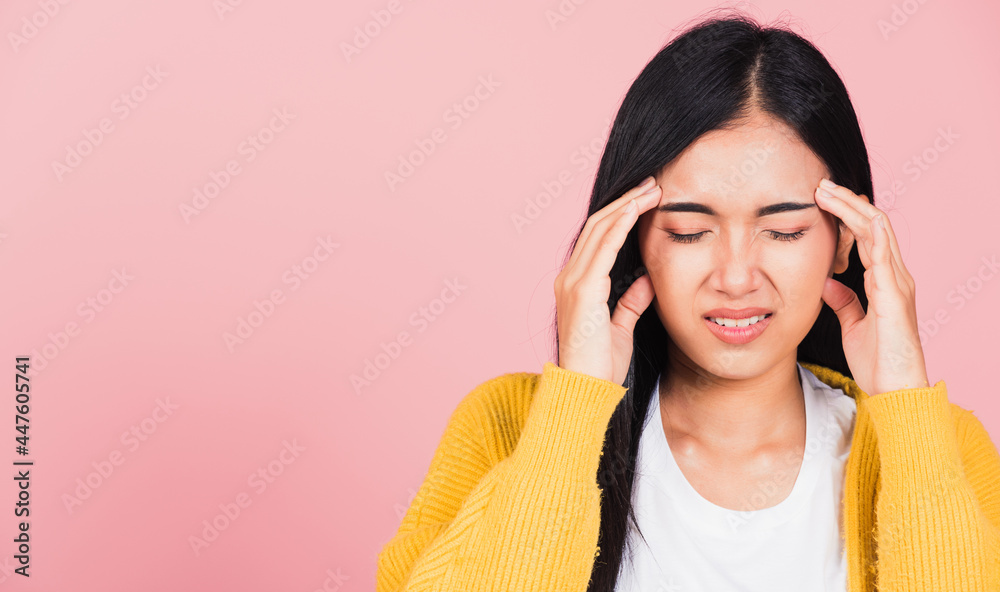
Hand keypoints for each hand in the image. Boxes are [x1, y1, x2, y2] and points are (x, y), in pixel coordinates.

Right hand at [555, 177, 660, 384]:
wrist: (584, 391)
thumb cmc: (600, 367)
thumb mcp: (620, 328)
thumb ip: (631, 303)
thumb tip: (647, 280)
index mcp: (577, 285)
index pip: (598, 239)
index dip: (621, 215)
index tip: (645, 199)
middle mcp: (569, 278)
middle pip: (597, 227)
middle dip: (625, 202)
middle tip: (652, 184)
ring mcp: (573, 283)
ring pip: (599, 231)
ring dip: (626, 206)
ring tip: (651, 189)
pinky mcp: (583, 292)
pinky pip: (602, 250)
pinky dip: (620, 226)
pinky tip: (636, 209)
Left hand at [814, 178, 929, 395]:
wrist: (896, 390)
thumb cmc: (878, 362)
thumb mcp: (853, 325)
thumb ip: (844, 301)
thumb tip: (827, 282)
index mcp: (884, 282)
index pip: (867, 237)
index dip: (847, 217)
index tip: (822, 201)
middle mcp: (895, 277)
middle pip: (874, 226)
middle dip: (848, 203)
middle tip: (821, 185)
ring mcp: (897, 284)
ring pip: (879, 232)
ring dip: (853, 209)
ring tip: (828, 192)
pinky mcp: (894, 297)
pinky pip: (883, 258)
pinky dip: (869, 235)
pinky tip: (853, 220)